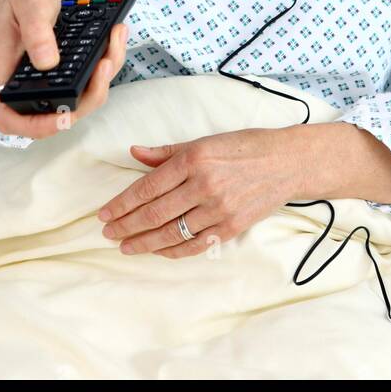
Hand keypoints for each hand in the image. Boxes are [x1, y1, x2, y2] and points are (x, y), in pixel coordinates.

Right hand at [0, 0, 128, 139]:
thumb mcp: (27, 4)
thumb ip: (35, 31)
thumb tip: (49, 63)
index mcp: (6, 74)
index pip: (11, 118)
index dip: (36, 127)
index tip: (64, 116)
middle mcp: (29, 83)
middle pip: (57, 112)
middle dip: (88, 95)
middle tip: (104, 65)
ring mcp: (50, 79)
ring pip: (81, 95)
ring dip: (104, 75)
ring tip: (115, 40)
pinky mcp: (69, 69)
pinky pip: (90, 76)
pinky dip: (107, 59)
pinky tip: (115, 35)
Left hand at [96, 127, 295, 257]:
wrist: (286, 162)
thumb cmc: (244, 147)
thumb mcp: (204, 141)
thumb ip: (167, 151)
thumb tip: (135, 152)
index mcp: (193, 158)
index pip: (147, 187)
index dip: (122, 203)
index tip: (105, 213)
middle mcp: (204, 184)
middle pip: (154, 213)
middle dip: (126, 225)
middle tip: (108, 233)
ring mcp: (218, 209)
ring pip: (172, 233)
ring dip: (145, 242)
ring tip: (126, 246)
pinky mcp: (231, 227)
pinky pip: (195, 245)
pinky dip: (173, 250)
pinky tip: (158, 250)